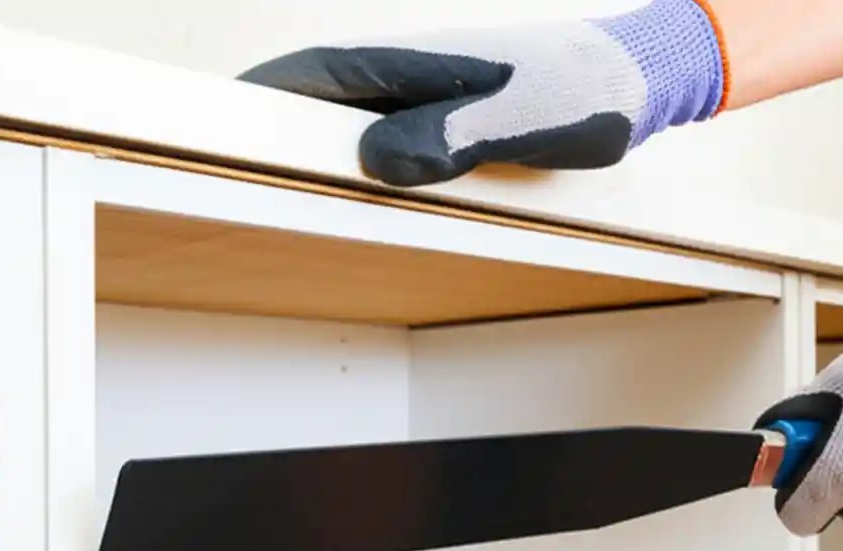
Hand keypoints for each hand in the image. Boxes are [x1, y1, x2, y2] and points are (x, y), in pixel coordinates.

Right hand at [237, 0, 728, 186]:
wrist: (637, 80)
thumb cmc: (585, 94)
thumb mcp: (521, 119)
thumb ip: (451, 136)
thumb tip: (376, 160)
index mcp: (412, 62)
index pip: (310, 75)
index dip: (256, 100)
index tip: (205, 129)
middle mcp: (411, 72)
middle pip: (320, 100)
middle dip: (272, 132)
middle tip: (229, 178)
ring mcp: (432, 93)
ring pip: (354, 121)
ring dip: (317, 152)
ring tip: (280, 198)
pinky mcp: (455, 116)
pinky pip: (393, 138)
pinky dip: (366, 163)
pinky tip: (366, 197)